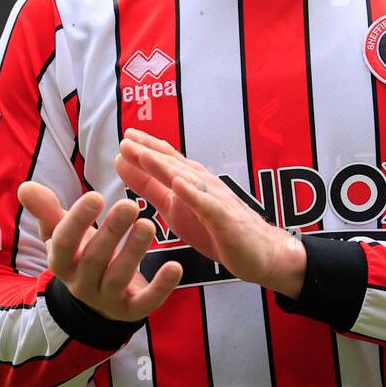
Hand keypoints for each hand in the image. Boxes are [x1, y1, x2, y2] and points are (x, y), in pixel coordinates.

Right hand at [17, 182, 181, 321]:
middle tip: (130, 205)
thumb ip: (47, 210)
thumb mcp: (62, 233)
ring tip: (148, 225)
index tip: (96, 195)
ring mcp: (107, 299)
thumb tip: (24, 186)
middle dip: (112, 231)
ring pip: (118, 278)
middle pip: (95, 259)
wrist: (96, 299)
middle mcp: (82, 283)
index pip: (65, 242)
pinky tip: (176, 266)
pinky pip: (146, 303)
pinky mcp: (131, 311)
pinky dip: (161, 287)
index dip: (78, 220)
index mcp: (63, 262)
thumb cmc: (81, 253)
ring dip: (134, 252)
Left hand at [113, 128, 305, 295]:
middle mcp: (202, 184)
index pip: (165, 160)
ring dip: (165, 167)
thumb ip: (151, 187)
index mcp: (190, 181)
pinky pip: (207, 206)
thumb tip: (124, 164)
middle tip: (126, 138)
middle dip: (150, 151)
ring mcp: (215, 200)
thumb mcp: (175, 209)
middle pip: (173, 165)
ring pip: (188, 180)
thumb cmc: (216, 229)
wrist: (261, 252)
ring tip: (144, 155)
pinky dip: (193, 194)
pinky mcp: (225, 220)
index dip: (145, 147)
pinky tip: (178, 185)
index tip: (125, 134)